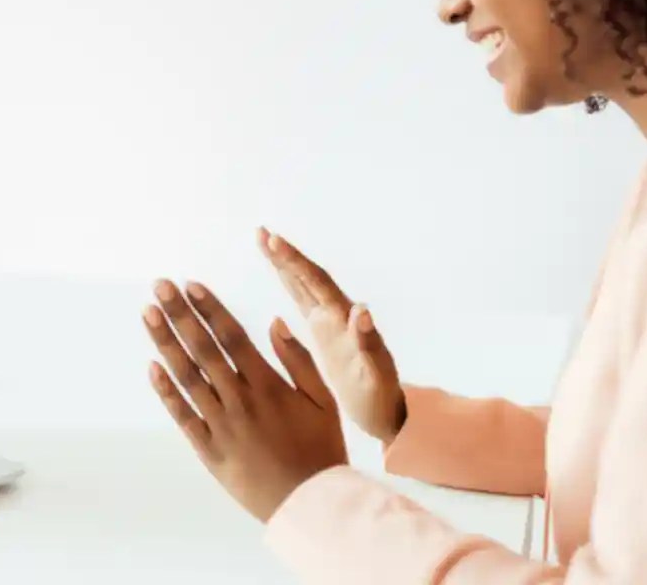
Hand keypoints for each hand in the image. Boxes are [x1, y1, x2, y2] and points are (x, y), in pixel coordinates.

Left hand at [143, 279, 348, 521]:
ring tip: (148, 313)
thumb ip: (299, 360)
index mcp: (268, 385)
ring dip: (166, 343)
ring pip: (187, 377)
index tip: (190, 284)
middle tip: (159, 285)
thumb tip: (274, 322)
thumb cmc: (320, 450)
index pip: (232, 336)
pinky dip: (166, 391)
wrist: (310, 504)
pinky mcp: (208, 449)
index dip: (209, 308)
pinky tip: (151, 366)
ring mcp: (221, 425)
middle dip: (179, 314)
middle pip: (204, 349)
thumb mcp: (324, 401)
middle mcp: (240, 400)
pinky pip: (182, 416)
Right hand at [257, 228, 405, 444]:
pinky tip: (278, 274)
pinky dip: (288, 283)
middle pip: (309, 277)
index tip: (274, 241)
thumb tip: (362, 310)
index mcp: (346, 322)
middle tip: (261, 232)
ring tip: (263, 240)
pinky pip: (302, 300)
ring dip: (285, 263)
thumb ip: (369, 343)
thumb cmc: (381, 398)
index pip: (319, 284)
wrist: (385, 412)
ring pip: (303, 284)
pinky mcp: (324, 332)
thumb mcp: (376, 376)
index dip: (296, 263)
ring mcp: (330, 322)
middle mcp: (338, 315)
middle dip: (286, 255)